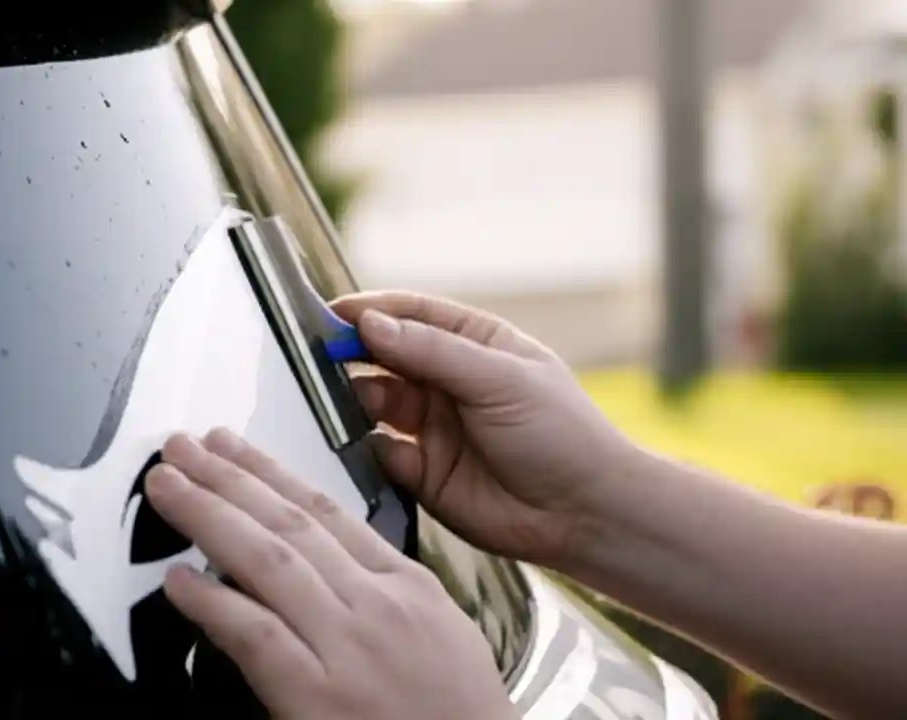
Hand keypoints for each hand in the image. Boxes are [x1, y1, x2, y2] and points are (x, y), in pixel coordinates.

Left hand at [145, 428, 516, 719]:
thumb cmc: (461, 716)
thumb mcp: (440, 633)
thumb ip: (381, 591)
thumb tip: (325, 563)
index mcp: (407, 584)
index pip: (326, 510)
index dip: (268, 472)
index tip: (230, 447)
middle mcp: (376, 605)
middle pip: (289, 521)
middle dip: (229, 477)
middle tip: (182, 447)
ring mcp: (346, 648)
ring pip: (267, 560)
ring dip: (208, 515)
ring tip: (168, 486)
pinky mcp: (317, 698)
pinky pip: (254, 637)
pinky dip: (212, 605)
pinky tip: (179, 582)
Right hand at [331, 290, 633, 568]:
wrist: (585, 514)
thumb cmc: (561, 435)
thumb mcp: (498, 378)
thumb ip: (432, 351)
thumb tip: (371, 325)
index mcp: (473, 344)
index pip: (411, 315)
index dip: (370, 311)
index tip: (333, 314)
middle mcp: (448, 382)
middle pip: (384, 356)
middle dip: (352, 353)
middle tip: (321, 355)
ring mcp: (433, 427)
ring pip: (374, 402)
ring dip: (355, 398)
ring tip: (344, 400)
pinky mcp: (422, 473)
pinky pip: (379, 453)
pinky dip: (365, 447)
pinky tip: (367, 444)